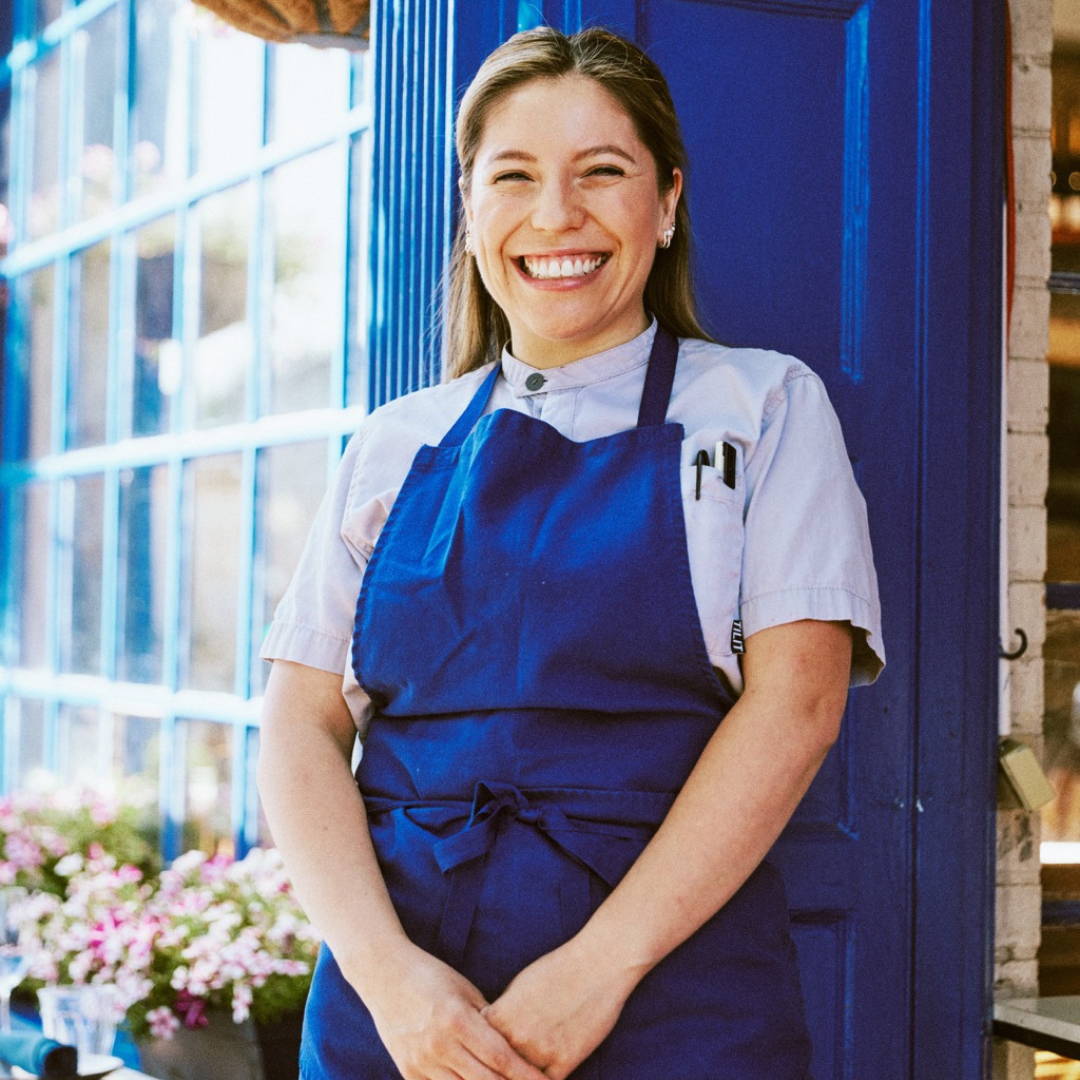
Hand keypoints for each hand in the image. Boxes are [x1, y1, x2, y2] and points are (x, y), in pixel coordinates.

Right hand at [363, 942, 550, 1079]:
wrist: (382, 974)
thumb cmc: (430, 975)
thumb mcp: (464, 990)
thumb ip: (487, 1019)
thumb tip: (513, 1044)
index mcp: (457, 1019)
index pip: (500, 1057)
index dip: (525, 1074)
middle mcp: (438, 1045)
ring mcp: (421, 1062)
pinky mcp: (408, 1072)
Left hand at [481, 937, 641, 1079]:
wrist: (597, 963)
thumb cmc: (559, 968)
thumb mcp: (520, 985)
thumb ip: (504, 1012)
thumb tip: (491, 1030)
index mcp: (500, 1015)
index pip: (476, 1047)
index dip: (479, 1053)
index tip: (479, 1058)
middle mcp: (515, 1036)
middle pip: (495, 1067)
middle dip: (496, 1070)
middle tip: (503, 1068)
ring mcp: (539, 1051)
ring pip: (518, 1079)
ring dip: (517, 1077)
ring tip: (522, 1070)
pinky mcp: (564, 1062)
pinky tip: (540, 1076)